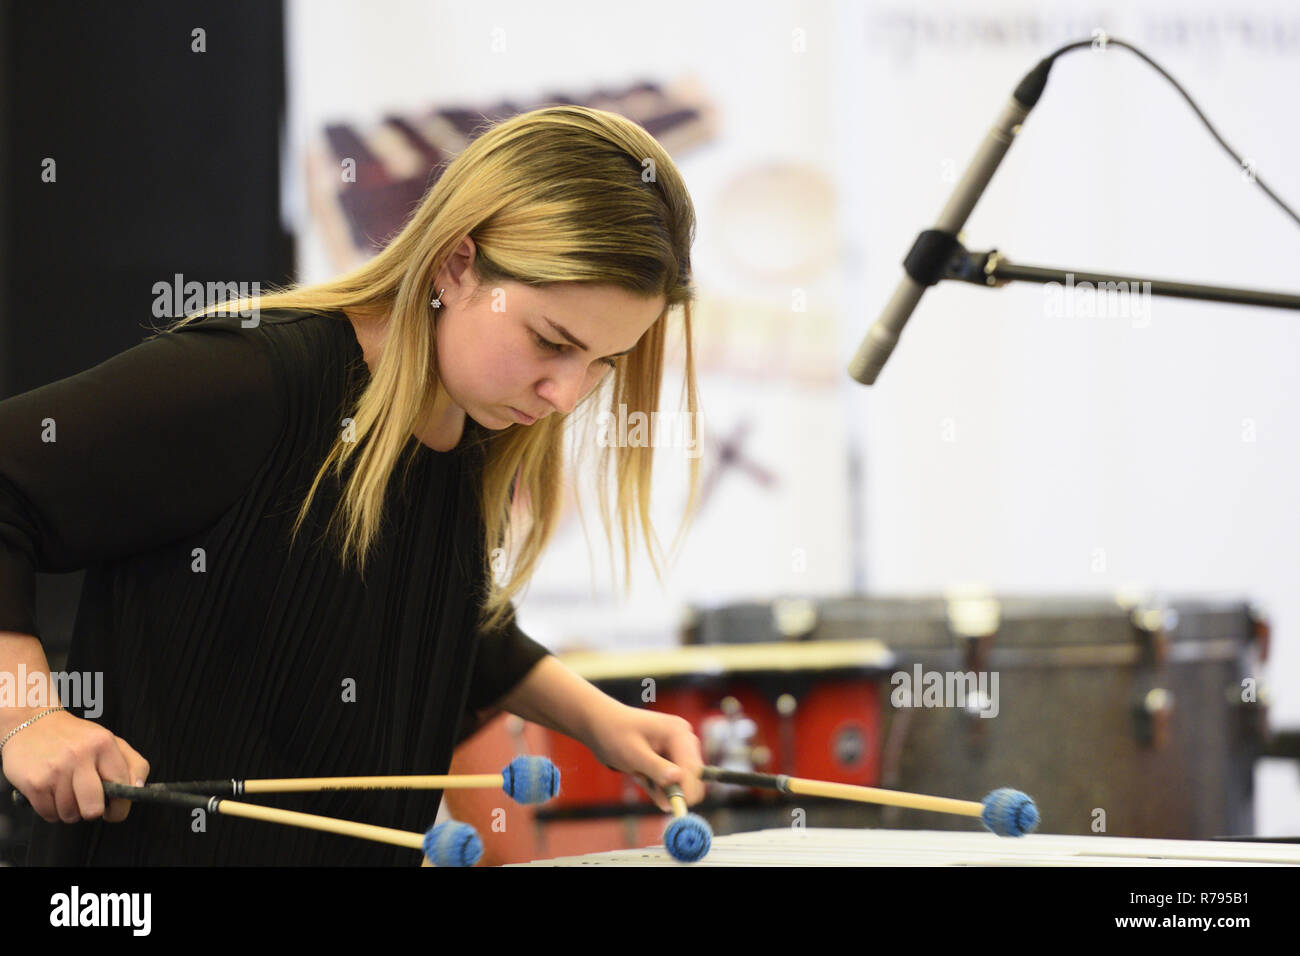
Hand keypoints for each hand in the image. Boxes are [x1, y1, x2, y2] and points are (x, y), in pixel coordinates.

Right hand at [1, 710, 149, 823]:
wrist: (30, 722)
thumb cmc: (74, 737)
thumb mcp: (109, 741)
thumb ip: (132, 763)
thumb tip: (139, 788)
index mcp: (103, 744)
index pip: (122, 786)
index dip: (120, 806)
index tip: (114, 809)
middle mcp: (79, 756)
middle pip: (93, 808)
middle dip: (92, 811)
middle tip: (88, 803)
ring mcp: (55, 770)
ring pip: (70, 814)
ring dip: (70, 811)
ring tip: (68, 792)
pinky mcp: (34, 783)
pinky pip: (49, 814)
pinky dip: (52, 811)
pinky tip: (52, 793)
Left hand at [584, 701, 704, 811]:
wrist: (599, 723)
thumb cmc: (614, 734)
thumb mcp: (633, 755)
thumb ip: (656, 768)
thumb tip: (678, 779)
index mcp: (678, 734)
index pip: (693, 769)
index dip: (686, 791)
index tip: (673, 809)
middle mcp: (684, 738)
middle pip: (691, 776)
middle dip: (671, 788)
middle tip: (644, 784)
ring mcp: (679, 746)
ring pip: (681, 780)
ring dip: (660, 786)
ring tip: (638, 774)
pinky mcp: (671, 755)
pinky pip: (671, 779)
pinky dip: (656, 784)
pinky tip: (640, 774)